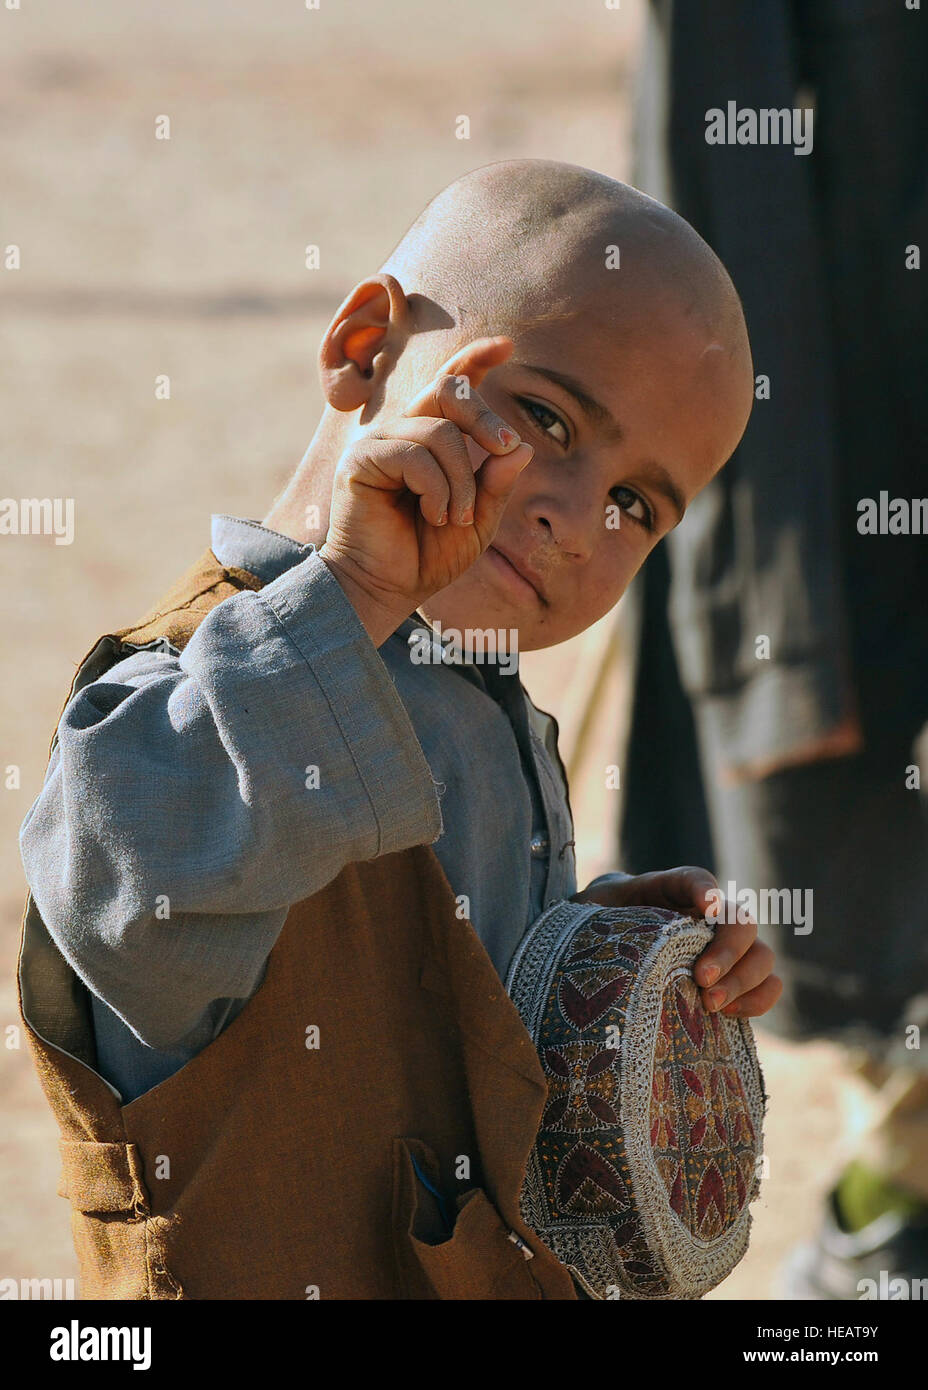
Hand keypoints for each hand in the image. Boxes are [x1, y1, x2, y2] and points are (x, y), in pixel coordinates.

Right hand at [319, 336, 533, 642]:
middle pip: (448, 392)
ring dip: (462, 481)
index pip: (451, 386)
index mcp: (428, 440)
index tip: (506, 347)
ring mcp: (378, 442)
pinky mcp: (360, 460)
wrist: (385, 590)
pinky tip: (433, 515)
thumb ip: (496, 484)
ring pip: (441, 433)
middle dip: (485, 418)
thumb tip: (520, 446)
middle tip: (504, 448)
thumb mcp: (478, 522)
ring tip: (455, 518)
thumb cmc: (426, 557)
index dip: (475, 360)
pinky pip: (415, 456)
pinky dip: (437, 489)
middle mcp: (401, 432)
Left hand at [570, 867, 781, 1018]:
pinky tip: (726, 1015)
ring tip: (710, 1004)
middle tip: (701, 980)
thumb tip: (593, 915)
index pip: (694, 879)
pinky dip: (757, 1001)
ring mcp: (727, 952)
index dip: (704, 890)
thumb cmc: (598, 928)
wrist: (610, 953)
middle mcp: (708, 918)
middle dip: (729, 951)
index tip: (706, 908)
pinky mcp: (734, 985)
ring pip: (762, 956)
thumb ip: (592, 912)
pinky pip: (768, 989)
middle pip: (741, 921)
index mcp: (671, 892)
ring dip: (744, 980)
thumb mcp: (588, 915)